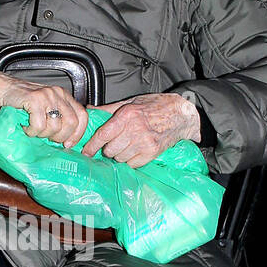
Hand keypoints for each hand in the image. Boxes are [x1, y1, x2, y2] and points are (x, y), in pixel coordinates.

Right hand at [0, 66, 87, 147]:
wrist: (1, 88)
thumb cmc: (21, 101)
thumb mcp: (45, 107)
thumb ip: (57, 117)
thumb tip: (67, 140)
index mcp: (64, 96)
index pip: (82, 116)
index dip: (78, 133)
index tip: (68, 144)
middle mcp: (58, 94)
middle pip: (71, 123)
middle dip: (60, 137)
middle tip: (47, 138)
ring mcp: (47, 95)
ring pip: (55, 126)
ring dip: (42, 134)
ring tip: (33, 130)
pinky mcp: (34, 99)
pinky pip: (39, 125)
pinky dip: (31, 131)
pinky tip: (25, 127)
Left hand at [81, 93, 200, 168]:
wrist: (180, 114)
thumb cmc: (155, 106)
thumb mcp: (131, 102)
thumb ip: (109, 109)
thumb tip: (90, 110)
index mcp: (127, 115)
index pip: (103, 135)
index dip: (91, 146)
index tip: (86, 152)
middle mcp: (135, 129)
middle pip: (109, 150)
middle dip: (108, 148)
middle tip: (115, 143)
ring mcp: (144, 143)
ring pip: (120, 158)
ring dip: (119, 155)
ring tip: (127, 145)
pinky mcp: (152, 152)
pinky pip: (132, 164)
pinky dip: (130, 160)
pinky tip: (135, 150)